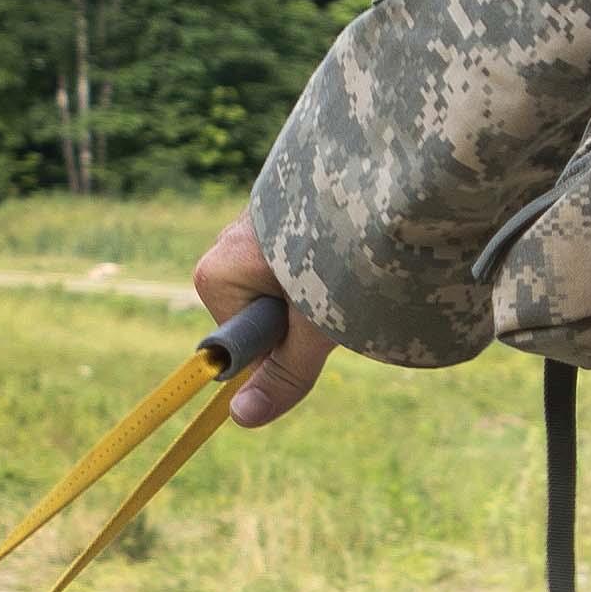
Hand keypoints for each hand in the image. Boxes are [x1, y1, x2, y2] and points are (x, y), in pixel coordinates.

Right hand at [191, 217, 334, 427]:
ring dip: (323, 284)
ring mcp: (257, 221)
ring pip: (290, 280)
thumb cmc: (336, 252)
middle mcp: (227, 243)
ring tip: (351, 267)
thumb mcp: (314, 326)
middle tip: (340, 297)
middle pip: (266, 310)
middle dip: (306, 312)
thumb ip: (283, 373)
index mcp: (216, 273)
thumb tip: (241, 419)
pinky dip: (331, 256)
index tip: (314, 331)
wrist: (374, 172)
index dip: (282, 345)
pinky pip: (305, 250)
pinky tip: (355, 245)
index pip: (240, 341)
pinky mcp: (287, 206)